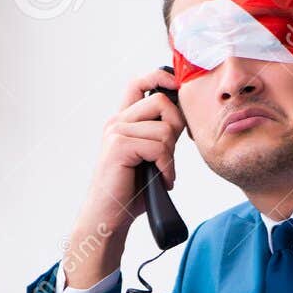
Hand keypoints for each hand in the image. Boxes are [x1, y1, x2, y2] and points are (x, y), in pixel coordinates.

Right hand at [62, 68, 184, 289]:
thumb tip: (183, 118)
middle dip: (176, 126)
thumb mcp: (150, 155)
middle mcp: (117, 121)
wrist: (109, 215)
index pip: (139, 82)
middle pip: (161, 101)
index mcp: (123, 120)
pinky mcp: (119, 146)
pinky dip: (166, 166)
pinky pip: (159, 146)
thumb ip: (160, 134)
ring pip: (164, 129)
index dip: (160, 76)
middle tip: (170, 153)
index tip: (177, 85)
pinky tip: (161, 179)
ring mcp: (116, 132)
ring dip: (171, 156)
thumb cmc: (130, 190)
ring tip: (163, 173)